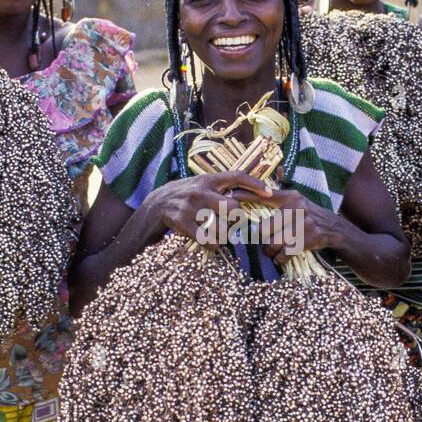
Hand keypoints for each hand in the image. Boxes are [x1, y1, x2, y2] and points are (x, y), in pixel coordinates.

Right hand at [140, 171, 271, 242]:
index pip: (236, 176)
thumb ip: (218, 188)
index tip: (270, 193)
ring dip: (224, 236)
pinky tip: (209, 244)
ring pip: (221, 226)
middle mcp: (199, 190)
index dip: (254, 184)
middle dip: (238, 220)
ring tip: (219, 237)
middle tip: (235, 227)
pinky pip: (205, 239)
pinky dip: (211, 245)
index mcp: (207, 179)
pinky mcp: (179, 220)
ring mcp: (189, 205)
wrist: (152, 207)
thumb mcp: (199, 186)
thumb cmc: (181, 198)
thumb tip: (243, 195)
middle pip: (233, 207)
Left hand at [248, 187, 336, 261]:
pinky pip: (284, 254)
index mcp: (290, 197)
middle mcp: (295, 209)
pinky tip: (281, 256)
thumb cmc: (306, 214)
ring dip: (270, 251)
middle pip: (263, 229)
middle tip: (262, 241)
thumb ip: (274, 199)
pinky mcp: (307, 239)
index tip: (231, 196)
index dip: (246, 196)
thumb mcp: (294, 200)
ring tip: (272, 250)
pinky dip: (280, 258)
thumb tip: (245, 195)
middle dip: (261, 239)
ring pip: (273, 243)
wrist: (333, 228)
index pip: (264, 196)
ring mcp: (302, 225)